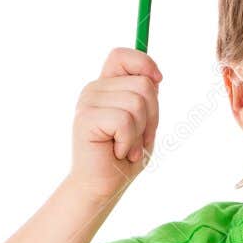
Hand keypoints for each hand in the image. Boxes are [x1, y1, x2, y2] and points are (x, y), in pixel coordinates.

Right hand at [69, 47, 162, 198]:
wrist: (103, 186)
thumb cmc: (124, 156)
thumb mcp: (143, 122)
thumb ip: (146, 97)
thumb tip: (154, 77)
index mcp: (107, 86)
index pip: (122, 56)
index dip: (144, 63)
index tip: (158, 81)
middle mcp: (94, 89)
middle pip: (143, 84)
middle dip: (152, 116)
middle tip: (137, 138)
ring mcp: (87, 102)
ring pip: (137, 103)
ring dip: (140, 132)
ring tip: (125, 146)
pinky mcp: (85, 119)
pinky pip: (125, 120)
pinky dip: (129, 141)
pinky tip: (117, 151)